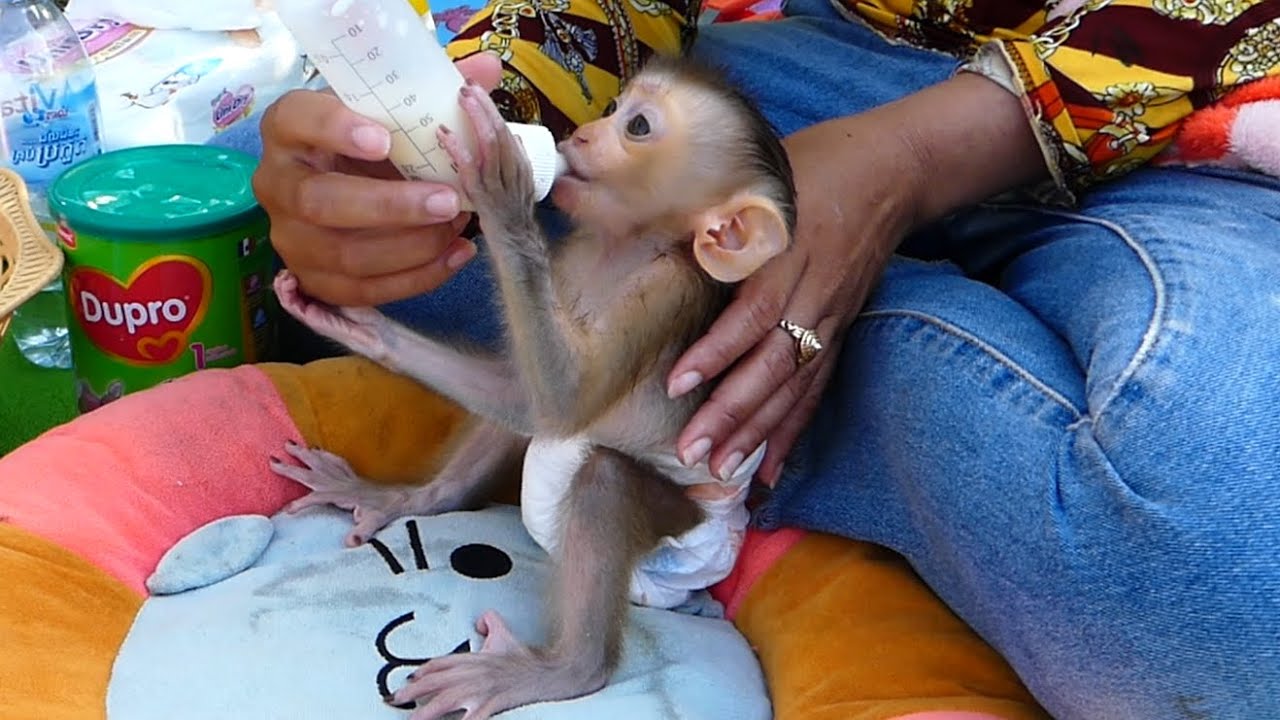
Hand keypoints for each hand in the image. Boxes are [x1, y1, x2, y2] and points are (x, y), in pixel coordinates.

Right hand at [253, 53, 503, 305]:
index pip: (298, 120)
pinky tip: (456, 254)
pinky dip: (416, 278)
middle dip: (390, 206)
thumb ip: (432, 91)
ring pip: (344, 255)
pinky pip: (363, 291)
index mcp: (287, 128)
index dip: (336, 130)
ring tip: (457, 226)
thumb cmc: (373, 140)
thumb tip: (487, 69)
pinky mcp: (315, 280)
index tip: (384, 138)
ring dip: (411, 246)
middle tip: (447, 200)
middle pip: (320, 202)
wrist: (352, 186)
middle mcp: (278, 184)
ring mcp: (292, 238)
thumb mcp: (392, 109)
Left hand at [665, 72, 1047, 485]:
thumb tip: (651, 231)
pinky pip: (815, 390)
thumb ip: (715, 209)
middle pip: (772, 366)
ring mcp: (831, 319)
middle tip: (691, 454)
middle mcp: (813, 295)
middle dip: (732, 415)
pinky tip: (771, 469)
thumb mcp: (761, 174)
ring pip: (794, 388)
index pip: (753, 313)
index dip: (717, 352)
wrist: (893, 170)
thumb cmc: (814, 166)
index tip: (679, 385)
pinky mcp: (840, 332)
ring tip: (721, 471)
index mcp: (789, 254)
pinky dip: (793, 431)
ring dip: (758, 434)